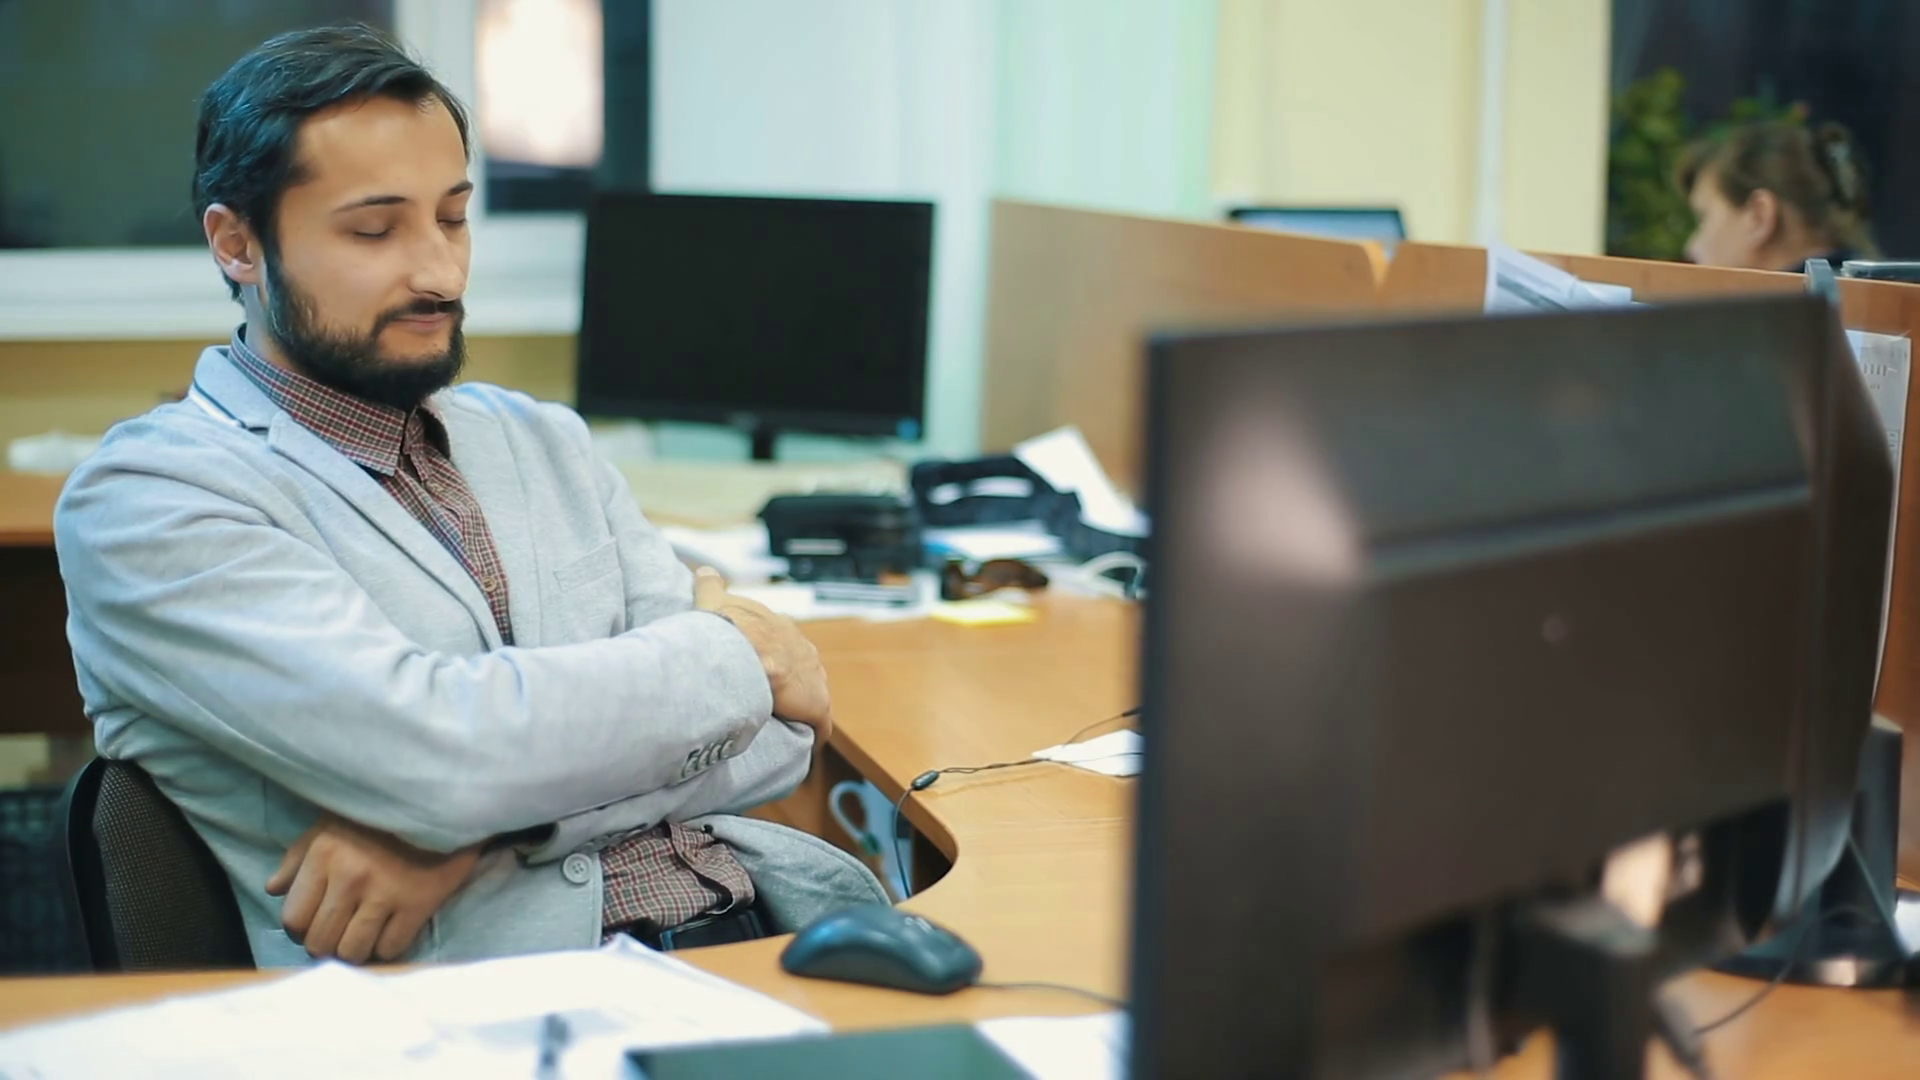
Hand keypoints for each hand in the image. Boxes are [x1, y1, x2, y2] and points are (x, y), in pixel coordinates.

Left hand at [266, 814, 481, 964]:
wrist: (440, 803)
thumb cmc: (378, 815)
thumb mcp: (330, 824)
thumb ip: (297, 856)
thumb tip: (273, 890)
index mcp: (324, 856)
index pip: (293, 919)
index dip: (300, 930)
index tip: (314, 924)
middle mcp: (350, 878)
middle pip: (320, 943)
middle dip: (326, 944)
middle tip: (338, 934)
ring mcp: (386, 894)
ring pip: (353, 952)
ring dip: (355, 951)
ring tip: (362, 938)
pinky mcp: (419, 904)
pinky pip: (391, 948)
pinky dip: (387, 948)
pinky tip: (389, 933)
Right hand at [694, 565, 832, 741]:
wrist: (745, 648)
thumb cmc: (728, 625)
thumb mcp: (716, 599)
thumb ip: (711, 585)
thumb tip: (703, 570)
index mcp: (784, 631)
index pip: (785, 648)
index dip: (775, 664)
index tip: (764, 677)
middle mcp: (804, 652)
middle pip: (802, 673)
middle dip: (791, 688)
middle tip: (771, 705)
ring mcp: (814, 678)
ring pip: (811, 698)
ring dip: (800, 712)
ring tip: (783, 727)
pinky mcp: (817, 705)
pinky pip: (820, 725)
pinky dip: (812, 734)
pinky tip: (804, 745)